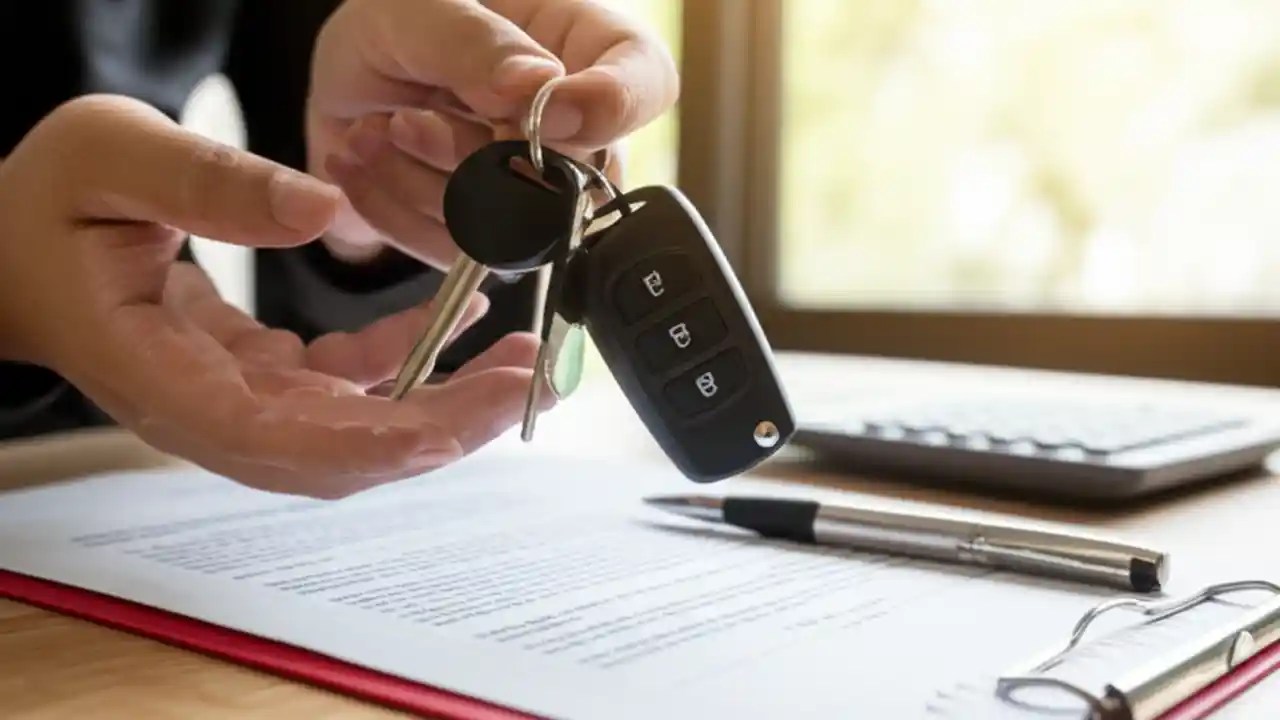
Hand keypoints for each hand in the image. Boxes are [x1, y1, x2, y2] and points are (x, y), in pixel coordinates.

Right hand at [0, 94, 544, 498]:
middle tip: (526, 382)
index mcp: (159, 375)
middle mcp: (206, 409)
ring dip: (440, 405)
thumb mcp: (106, 157)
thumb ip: (205, 182)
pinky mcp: (257, 378)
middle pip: (339, 453)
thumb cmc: (39, 208)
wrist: (10, 252)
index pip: (278, 438)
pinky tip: (455, 324)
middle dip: (442, 429)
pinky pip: (346, 387)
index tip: (457, 421)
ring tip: (516, 361)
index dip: (375, 441)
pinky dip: (405, 364)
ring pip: (355, 430)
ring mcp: (236, 400)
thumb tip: (322, 210)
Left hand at [307, 0, 678, 266]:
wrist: (344, 87)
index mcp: (589, 49)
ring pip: (515, 227)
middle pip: (575, 175)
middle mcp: (580, 129)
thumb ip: (477, 42)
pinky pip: (460, 254)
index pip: (647, 85)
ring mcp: (543, 191)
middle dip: (474, 156)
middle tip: (405, 119)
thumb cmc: (397, 27)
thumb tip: (536, 87)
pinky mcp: (495, 238)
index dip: (608, 106)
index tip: (545, 108)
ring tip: (375, 131)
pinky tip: (369, 164)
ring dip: (423, 183)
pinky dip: (396, 212)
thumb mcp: (418, 8)